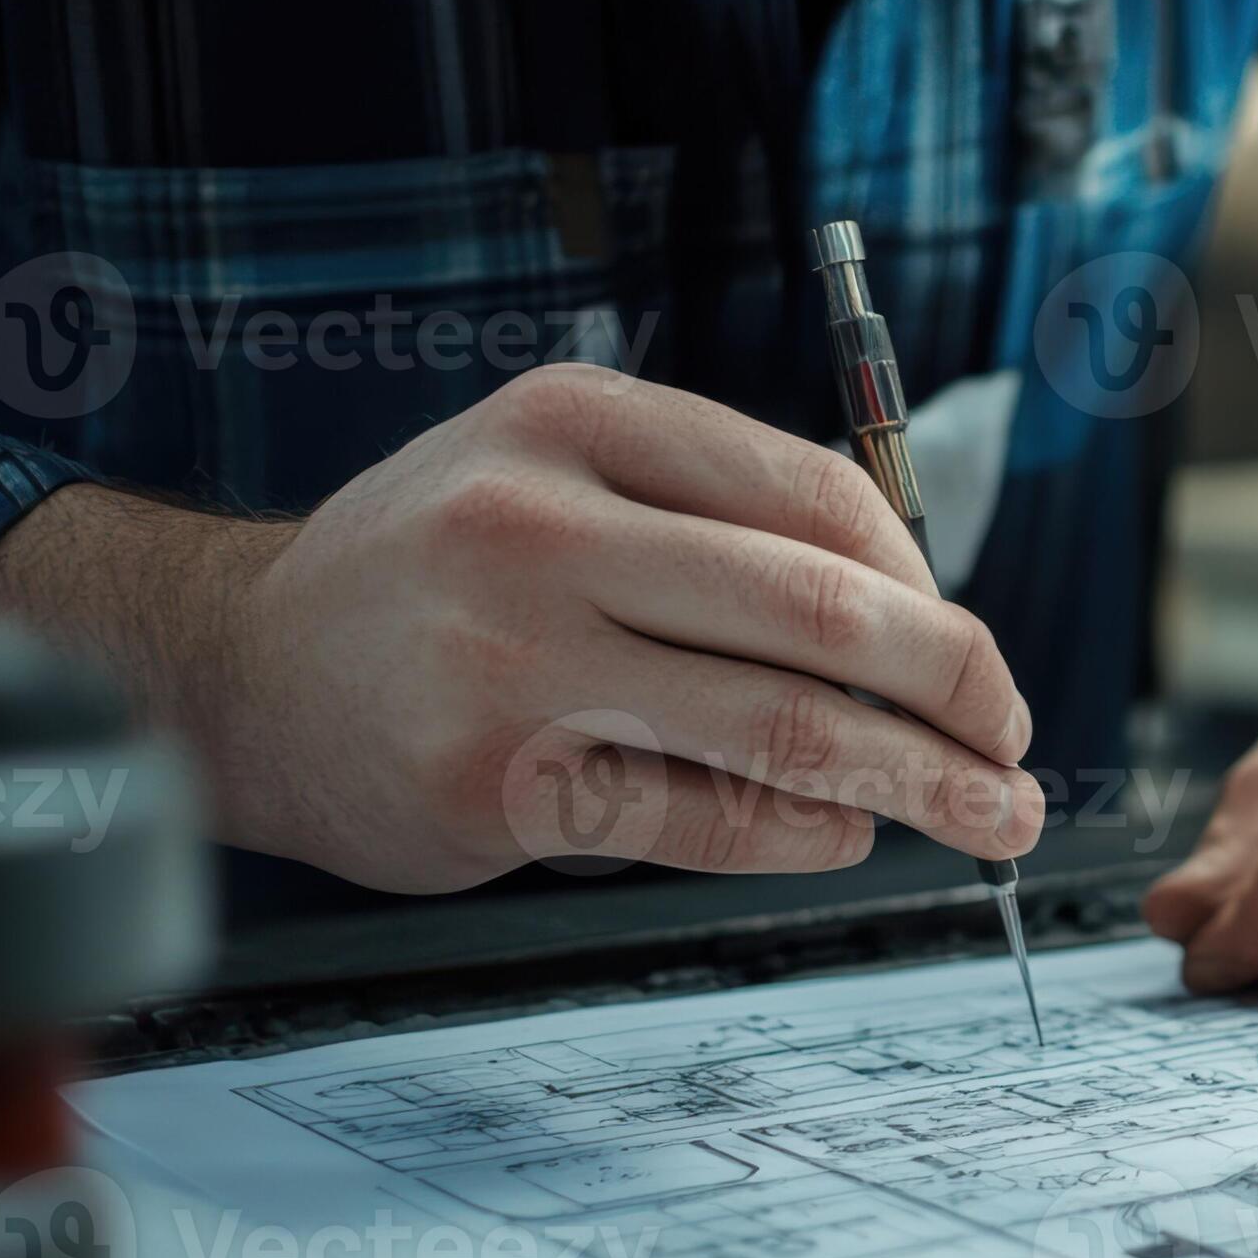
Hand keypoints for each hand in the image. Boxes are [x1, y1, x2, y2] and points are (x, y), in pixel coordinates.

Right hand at [0, 364, 1040, 892]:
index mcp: (576, 421)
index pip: (819, 496)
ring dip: (921, 781)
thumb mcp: (552, 474)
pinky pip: (707, 817)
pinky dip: (808, 834)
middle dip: (960, 687)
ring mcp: (515, 659)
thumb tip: (923, 619)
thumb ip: (712, 516)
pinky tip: (851, 836)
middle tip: (1019, 742)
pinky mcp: (497, 783)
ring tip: (993, 817)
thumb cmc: (434, 577)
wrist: (239, 672)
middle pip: (827, 611)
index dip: (930, 585)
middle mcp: (543, 526)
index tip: (970, 654)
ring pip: (787, 725)